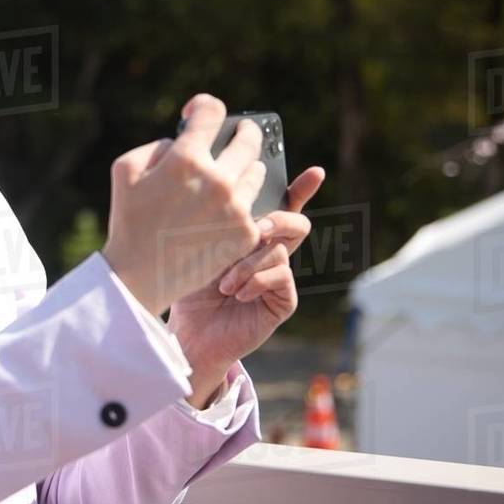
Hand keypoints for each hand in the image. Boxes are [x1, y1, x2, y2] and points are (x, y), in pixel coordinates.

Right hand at [101, 94, 266, 316]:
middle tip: (242, 131)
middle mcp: (218, 179)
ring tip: (235, 172)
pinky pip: (255, 206)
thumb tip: (181, 143)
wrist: (139, 275)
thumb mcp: (125, 169)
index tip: (199, 111)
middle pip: (249, 139)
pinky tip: (228, 207)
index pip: (212, 111)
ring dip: (246, 168)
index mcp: (187, 159)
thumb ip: (157, 146)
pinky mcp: (246, 233)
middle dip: (244, 130)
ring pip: (257, 172)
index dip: (204, 105)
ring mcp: (236, 207)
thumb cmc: (128, 219)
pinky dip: (242, 203)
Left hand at [166, 166, 326, 390]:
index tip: (316, 172)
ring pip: (278, 251)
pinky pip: (282, 277)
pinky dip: (256, 282)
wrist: (188, 332)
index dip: (301, 188)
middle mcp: (270, 252)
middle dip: (278, 219)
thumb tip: (222, 189)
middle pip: (295, 222)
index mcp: (251, 235)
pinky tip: (236, 294)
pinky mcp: (283, 300)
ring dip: (248, 264)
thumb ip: (216, 222)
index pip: (280, 206)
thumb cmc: (188, 286)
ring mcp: (279, 276)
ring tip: (224, 282)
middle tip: (259, 227)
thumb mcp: (197, 246)